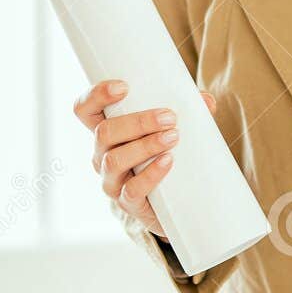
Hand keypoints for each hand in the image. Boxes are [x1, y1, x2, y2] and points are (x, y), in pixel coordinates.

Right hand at [74, 78, 216, 239]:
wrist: (173, 205)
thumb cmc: (166, 157)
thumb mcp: (171, 131)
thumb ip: (186, 113)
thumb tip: (206, 101)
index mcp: (108, 132)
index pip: (85, 110)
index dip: (96, 95)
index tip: (124, 87)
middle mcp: (102, 154)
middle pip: (103, 132)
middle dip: (137, 122)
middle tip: (170, 117)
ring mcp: (111, 180)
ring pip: (114, 160)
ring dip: (144, 146)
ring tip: (173, 137)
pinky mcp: (127, 202)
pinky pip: (132, 189)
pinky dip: (151, 174)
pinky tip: (168, 161)